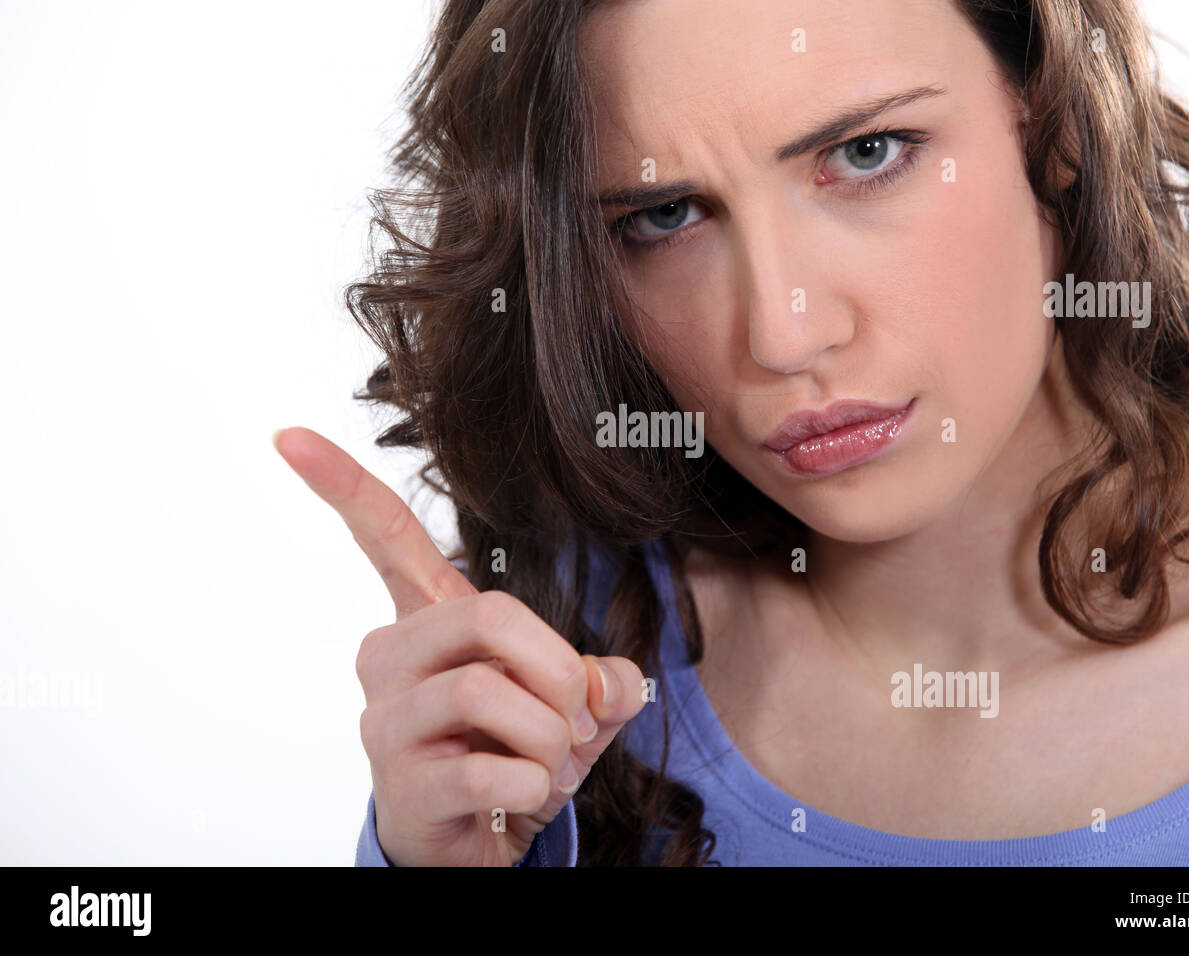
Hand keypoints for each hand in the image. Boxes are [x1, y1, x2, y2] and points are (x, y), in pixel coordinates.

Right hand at [273, 426, 646, 865]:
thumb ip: (600, 678)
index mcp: (426, 620)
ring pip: (487, 690)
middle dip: (559, 668)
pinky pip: (490, 767)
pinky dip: (535, 784)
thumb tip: (609, 685)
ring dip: (550, 736)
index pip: (384, 538)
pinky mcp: (400, 787)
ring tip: (550, 765)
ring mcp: (386, 723)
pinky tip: (524, 797)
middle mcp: (390, 658)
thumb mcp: (574, 706)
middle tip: (578, 715)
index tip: (286, 434)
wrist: (483, 847)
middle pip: (489, 615)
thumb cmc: (515, 755)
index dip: (341, 485)